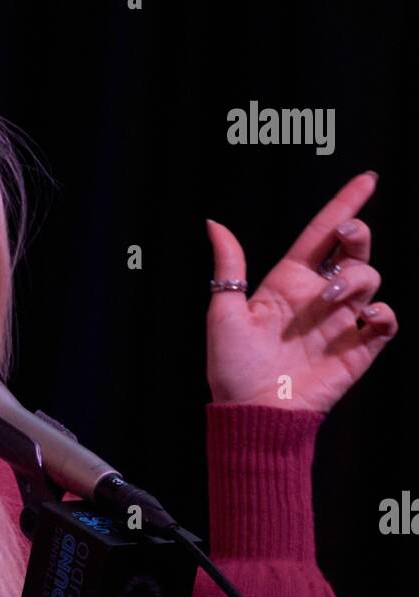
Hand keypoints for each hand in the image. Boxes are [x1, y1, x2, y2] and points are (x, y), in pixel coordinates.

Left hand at [205, 171, 397, 413]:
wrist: (253, 414)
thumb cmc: (233, 369)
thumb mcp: (223, 313)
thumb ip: (229, 266)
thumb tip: (213, 223)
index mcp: (289, 283)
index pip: (322, 235)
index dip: (345, 204)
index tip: (367, 179)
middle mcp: (318, 298)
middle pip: (354, 249)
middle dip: (357, 232)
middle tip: (345, 235)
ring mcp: (340, 323)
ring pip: (369, 279)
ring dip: (357, 278)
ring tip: (330, 298)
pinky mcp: (357, 351)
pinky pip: (385, 322)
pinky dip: (384, 313)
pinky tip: (366, 316)